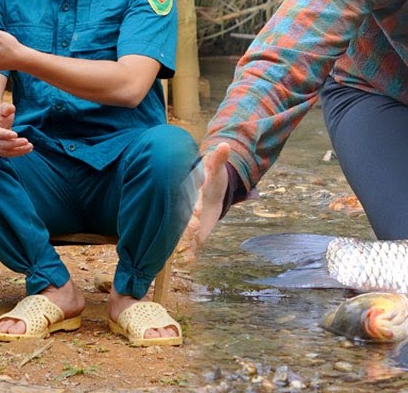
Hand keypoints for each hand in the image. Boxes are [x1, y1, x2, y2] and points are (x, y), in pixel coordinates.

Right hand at [0, 102, 31, 156]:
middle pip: (1, 144)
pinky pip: (8, 154)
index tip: (16, 134)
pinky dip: (18, 153)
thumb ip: (6, 108)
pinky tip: (28, 149)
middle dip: (14, 144)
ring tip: (30, 146)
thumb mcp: (3, 108)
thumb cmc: (1, 114)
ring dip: (18, 150)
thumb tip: (10, 109)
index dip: (5, 134)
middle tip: (26, 141)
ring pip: (5, 152)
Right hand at [177, 143, 230, 262]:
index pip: (187, 198)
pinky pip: (189, 244)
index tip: (196, 212)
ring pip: (183, 233)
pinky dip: (189, 253)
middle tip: (192, 233)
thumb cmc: (212, 180)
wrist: (212, 195)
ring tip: (186, 255)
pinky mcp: (191, 234)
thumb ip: (218, 160)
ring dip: (184, 244)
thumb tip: (225, 146)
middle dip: (187, 227)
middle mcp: (182, 208)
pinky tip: (190, 261)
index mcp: (187, 191)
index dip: (192, 205)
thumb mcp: (215, 170)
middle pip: (182, 218)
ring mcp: (185, 222)